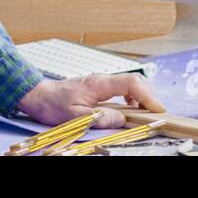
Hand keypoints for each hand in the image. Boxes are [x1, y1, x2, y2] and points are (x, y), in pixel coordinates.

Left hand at [15, 73, 165, 128]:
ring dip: (140, 97)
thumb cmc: (53, 105)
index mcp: (99, 84)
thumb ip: (101, 118)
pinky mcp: (98, 86)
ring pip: (129, 84)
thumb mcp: (76, 117)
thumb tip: (122, 119)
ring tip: (145, 113)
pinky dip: (131, 97)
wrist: (39, 96)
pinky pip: (121, 88)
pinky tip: (129, 109)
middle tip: (156, 113)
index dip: (147, 96)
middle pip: (134, 82)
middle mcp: (102, 79)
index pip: (131, 83)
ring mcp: (101, 81)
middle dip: (148, 96)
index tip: (157, 109)